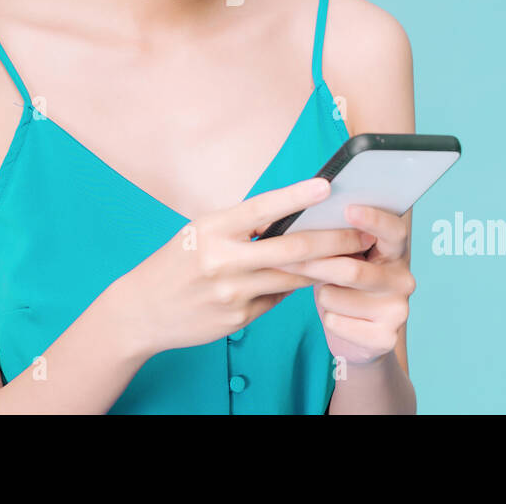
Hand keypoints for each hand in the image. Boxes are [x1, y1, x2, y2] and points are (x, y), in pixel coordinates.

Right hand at [105, 178, 374, 358]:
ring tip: (355, 257)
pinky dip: (293, 287)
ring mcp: (232, 294)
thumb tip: (291, 218)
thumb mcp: (200, 232)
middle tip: (364, 234)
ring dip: (327, 267)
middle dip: (334, 241)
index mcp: (212, 229)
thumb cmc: (176, 262)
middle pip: (292, 249)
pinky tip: (307, 280)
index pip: (261, 209)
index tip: (327, 186)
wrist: (141, 310)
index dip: (296, 196)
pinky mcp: (238, 319)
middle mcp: (223, 261)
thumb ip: (241, 226)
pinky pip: (277, 299)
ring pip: (293, 278)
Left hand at [278, 203, 414, 366]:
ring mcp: (398, 311)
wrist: (358, 338)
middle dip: (315, 264)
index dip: (372, 218)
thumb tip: (306, 222)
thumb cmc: (344, 286)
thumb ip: (338, 243)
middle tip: (285, 256)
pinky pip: (336, 322)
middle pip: (352, 270)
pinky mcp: (385, 338)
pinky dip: (326, 318)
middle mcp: (403, 280)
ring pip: (336, 297)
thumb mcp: (344, 259)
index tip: (348, 208)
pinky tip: (337, 318)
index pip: (393, 230)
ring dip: (321, 294)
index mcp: (396, 252)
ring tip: (327, 293)